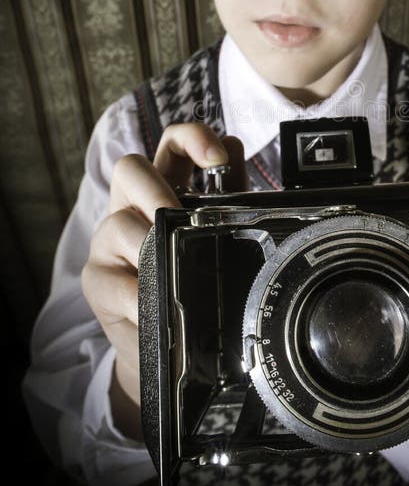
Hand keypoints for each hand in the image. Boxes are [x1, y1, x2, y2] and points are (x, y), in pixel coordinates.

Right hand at [81, 124, 246, 437]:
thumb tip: (235, 148)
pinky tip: (155, 302)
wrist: (173, 347)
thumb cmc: (195, 279)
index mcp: (165, 188)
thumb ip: (228, 194)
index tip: (218, 158)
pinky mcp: (97, 280)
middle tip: (180, 215)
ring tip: (172, 264)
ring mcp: (109, 242)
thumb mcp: (217, 233)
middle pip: (130, 168)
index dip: (192, 138)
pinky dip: (139, 292)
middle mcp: (133, 206)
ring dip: (149, 244)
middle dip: (157, 188)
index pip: (172, 144)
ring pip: (119, 223)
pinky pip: (113, 278)